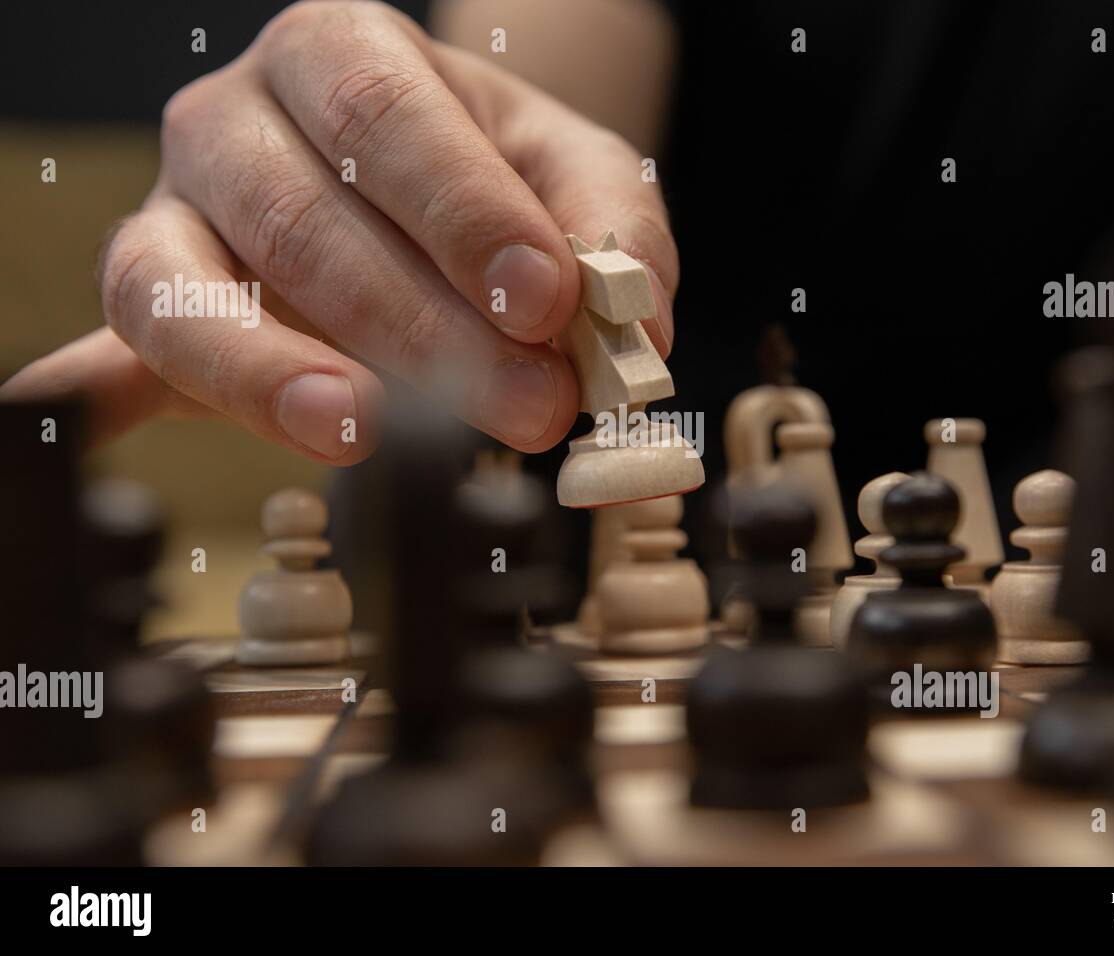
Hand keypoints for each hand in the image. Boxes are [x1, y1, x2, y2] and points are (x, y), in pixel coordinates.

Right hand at [2, 0, 676, 461]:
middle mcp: (237, 122)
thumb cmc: (499, 181)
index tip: (546, 302)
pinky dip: (73, 398)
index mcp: (342, 54)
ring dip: (276, 376)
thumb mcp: (576, 176)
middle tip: (528, 407)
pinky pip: (106, 352)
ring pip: (188, 292)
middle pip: (302, 221)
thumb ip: (615, 237)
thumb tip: (631, 337)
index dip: (466, 214)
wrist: (423, 189)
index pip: (387, 120)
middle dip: (423, 329)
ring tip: (363, 433)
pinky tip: (49, 431)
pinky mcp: (155, 311)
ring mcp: (175, 215)